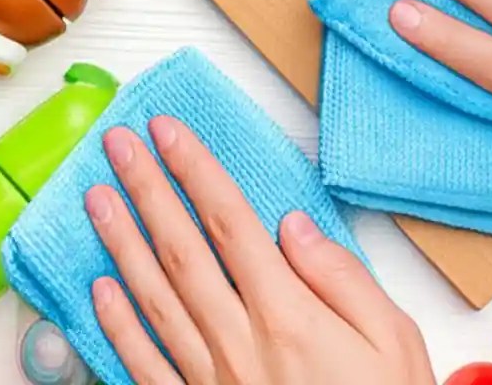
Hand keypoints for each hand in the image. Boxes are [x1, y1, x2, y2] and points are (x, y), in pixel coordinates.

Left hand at [84, 116, 434, 384]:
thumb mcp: (394, 340)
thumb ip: (342, 277)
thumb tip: (292, 226)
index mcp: (287, 313)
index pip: (229, 221)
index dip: (194, 169)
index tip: (167, 131)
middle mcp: (239, 339)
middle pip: (181, 249)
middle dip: (146, 190)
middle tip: (118, 144)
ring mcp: (210, 376)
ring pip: (154, 297)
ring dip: (121, 242)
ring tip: (97, 197)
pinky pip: (146, 363)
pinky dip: (118, 324)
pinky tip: (98, 289)